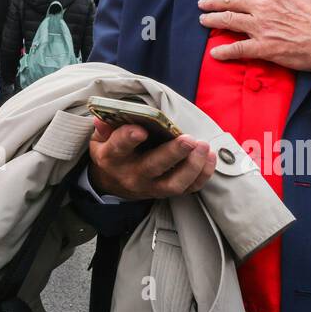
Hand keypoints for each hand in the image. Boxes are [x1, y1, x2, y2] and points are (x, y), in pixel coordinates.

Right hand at [86, 119, 216, 200]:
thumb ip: (104, 128)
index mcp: (112, 157)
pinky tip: (211, 157)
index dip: (128, 138)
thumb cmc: (110, 152)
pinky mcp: (165, 192)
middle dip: (173, 154)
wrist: (111, 183)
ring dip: (192, 166)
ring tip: (204, 146)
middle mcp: (132, 175)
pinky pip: (188, 189)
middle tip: (189, 140)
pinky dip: (202, 175)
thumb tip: (102, 118)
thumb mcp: (99, 139)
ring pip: (174, 183)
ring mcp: (150, 187)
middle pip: (153, 167)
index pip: (119, 147)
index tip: (141, 130)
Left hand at [198, 0, 310, 71]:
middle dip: (213, 1)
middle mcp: (264, 5)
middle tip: (203, 3)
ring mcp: (261, 26)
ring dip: (212, 20)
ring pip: (229, 20)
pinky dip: (224, 51)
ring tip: (203, 20)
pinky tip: (215, 53)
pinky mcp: (264, 47)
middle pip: (231, 0)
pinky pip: (238, 48)